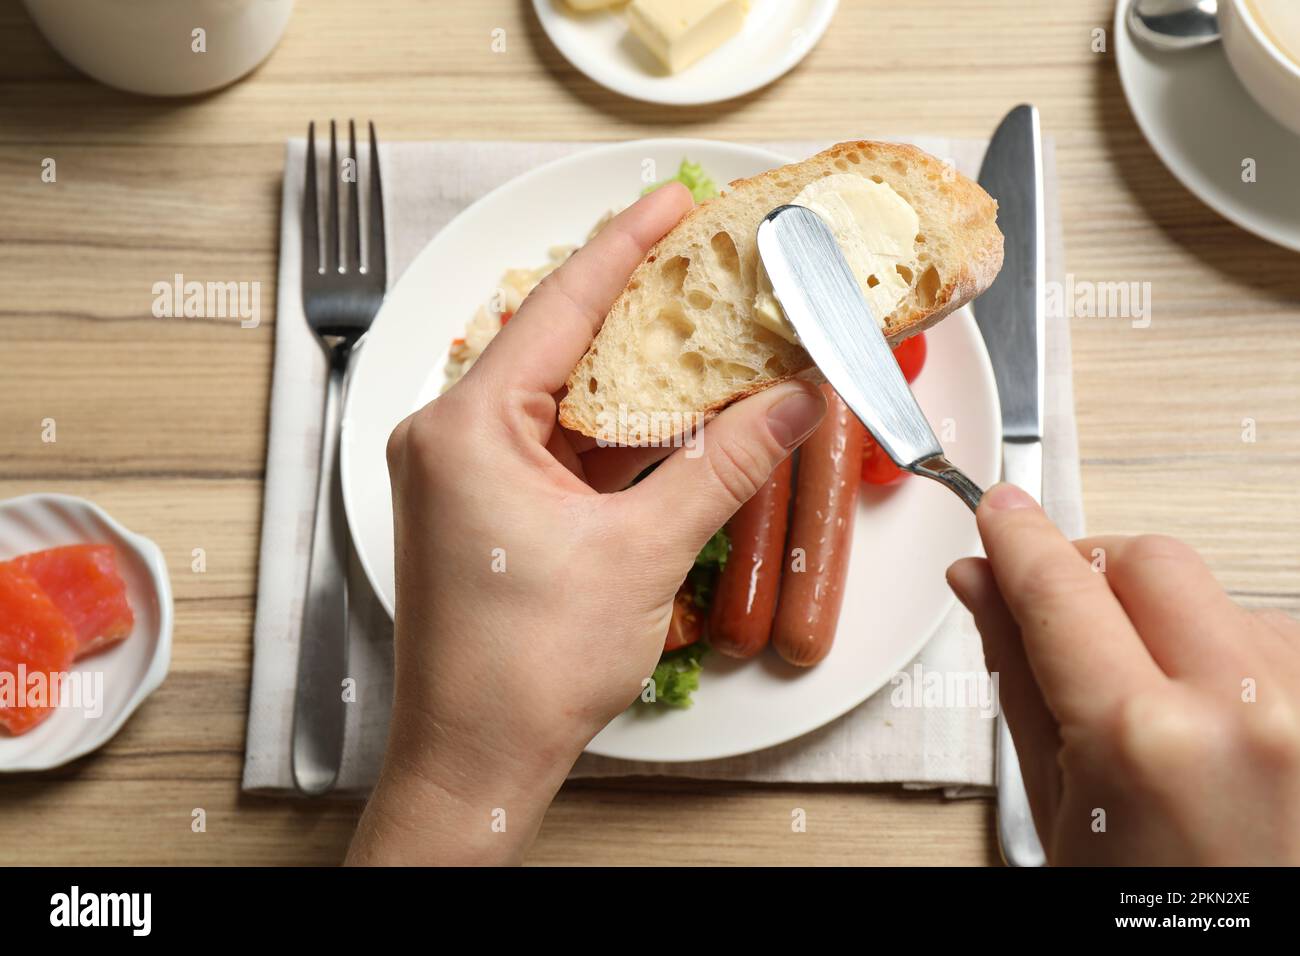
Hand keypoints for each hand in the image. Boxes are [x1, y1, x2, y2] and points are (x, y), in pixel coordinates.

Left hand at [347, 183, 826, 864]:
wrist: (477, 761)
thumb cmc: (525, 671)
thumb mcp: (644, 553)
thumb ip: (726, 465)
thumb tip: (796, 399)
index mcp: (467, 429)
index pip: (558, 309)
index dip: (624, 247)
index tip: (673, 201)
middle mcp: (451, 439)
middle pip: (557, 345)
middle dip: (635, 308)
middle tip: (702, 261)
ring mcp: (464, 476)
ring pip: (561, 399)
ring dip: (631, 376)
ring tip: (703, 332)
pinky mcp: (485, 510)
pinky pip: (557, 446)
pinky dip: (615, 432)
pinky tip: (675, 416)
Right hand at [947, 483, 1299, 864]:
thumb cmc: (1163, 919)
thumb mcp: (1062, 814)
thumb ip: (1020, 679)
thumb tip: (985, 591)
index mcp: (1146, 741)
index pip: (1060, 585)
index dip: (1017, 538)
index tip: (998, 511)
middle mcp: (1248, 711)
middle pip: (1148, 559)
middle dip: (1090, 571)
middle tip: (1060, 614)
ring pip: (1217, 596)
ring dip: (1165, 625)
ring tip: (1150, 711)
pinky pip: (1271, 639)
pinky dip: (1226, 660)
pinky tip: (1210, 726)